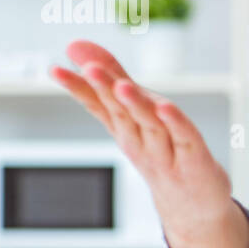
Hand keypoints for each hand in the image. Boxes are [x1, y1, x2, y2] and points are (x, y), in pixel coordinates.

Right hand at [49, 41, 231, 240]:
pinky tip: (166, 107)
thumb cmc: (161, 152)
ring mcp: (165, 152)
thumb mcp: (133, 113)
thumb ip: (111, 76)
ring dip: (136, 105)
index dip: (78, 88)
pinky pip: (184, 138)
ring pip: (149, 125)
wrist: (193, 205)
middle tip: (89, 69)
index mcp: (123, 128)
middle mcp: (139, 141)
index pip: (98, 105)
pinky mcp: (193, 159)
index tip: (54, 69)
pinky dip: (176, 123)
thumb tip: (75, 43)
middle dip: (105, 90)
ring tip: (123, 85)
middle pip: (120, 112)